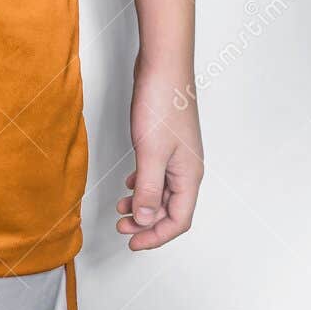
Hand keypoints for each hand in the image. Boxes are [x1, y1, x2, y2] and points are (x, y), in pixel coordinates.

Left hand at [116, 60, 203, 250]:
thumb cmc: (162, 104)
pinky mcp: (166, 142)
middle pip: (171, 209)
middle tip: (122, 229)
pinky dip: (143, 184)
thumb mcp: (150, 152)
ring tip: (121, 210)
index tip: (133, 243)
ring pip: (163, 192)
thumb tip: (146, 221)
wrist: (163, 66)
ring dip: (143, 205)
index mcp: (189, 176)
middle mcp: (187, 169)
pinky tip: (130, 184)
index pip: (178, 220)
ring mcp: (177, 155)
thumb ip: (149, 189)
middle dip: (147, 223)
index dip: (156, 236)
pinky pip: (157, 174)